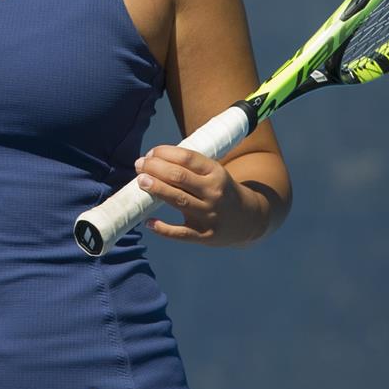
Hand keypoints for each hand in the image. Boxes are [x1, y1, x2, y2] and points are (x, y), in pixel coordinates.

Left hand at [134, 145, 258, 245]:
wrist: (248, 219)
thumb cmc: (220, 191)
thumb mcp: (213, 173)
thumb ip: (188, 168)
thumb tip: (151, 161)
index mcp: (216, 173)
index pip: (187, 158)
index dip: (164, 153)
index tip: (149, 154)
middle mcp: (214, 192)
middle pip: (180, 177)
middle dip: (155, 168)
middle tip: (140, 165)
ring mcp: (210, 215)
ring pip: (179, 200)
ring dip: (157, 189)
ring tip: (141, 182)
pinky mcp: (205, 235)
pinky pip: (181, 233)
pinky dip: (162, 228)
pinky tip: (148, 222)